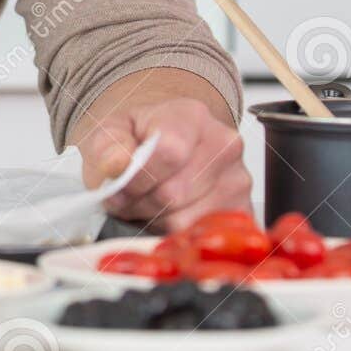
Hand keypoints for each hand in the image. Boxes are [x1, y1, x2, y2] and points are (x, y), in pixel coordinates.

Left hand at [73, 97, 251, 231]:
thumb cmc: (140, 140)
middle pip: (175, 193)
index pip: (169, 152)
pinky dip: (177, 234)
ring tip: (147, 204)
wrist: (165, 144)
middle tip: (127, 199)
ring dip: (155, 221)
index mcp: (191, 115)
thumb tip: (116, 164)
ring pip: (186, 220)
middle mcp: (224, 145)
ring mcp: (238, 179)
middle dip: (141, 204)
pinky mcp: (243, 210)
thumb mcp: (111, 132)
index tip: (119, 186)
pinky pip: (202, 235)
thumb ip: (107, 146)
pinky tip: (168, 216)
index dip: (138, 178)